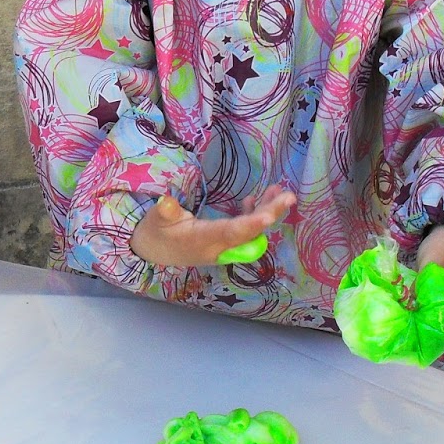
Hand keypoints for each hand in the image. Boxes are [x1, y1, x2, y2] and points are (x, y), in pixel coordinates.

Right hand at [129, 187, 295, 266]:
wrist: (154, 252)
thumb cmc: (156, 233)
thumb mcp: (156, 220)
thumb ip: (164, 212)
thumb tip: (167, 202)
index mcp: (202, 241)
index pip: (231, 233)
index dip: (251, 224)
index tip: (270, 215)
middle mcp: (218, 247)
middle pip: (250, 233)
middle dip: (270, 214)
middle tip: (288, 196)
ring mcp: (224, 247)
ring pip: (252, 232)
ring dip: (267, 212)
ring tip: (278, 190)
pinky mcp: (225, 242)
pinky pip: (246, 231)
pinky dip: (255, 215)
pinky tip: (255, 199)